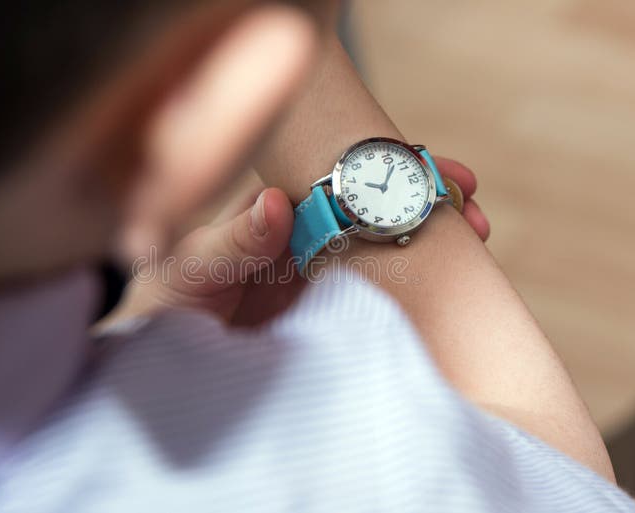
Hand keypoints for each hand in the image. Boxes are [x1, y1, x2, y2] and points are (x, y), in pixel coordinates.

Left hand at [100, 157, 488, 328]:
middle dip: (417, 195)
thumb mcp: (186, 273)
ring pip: (381, 249)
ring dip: (426, 236)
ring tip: (475, 230)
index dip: (374, 166)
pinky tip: (452, 282)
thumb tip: (274, 201)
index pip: (327, 179)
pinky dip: (416, 286)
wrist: (163, 372)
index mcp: (265, 216)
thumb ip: (229, 243)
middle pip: (367, 208)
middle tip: (465, 194)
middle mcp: (299, 242)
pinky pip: (378, 297)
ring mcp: (318, 281)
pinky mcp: (329, 319)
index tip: (417, 160)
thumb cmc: (160, 312)